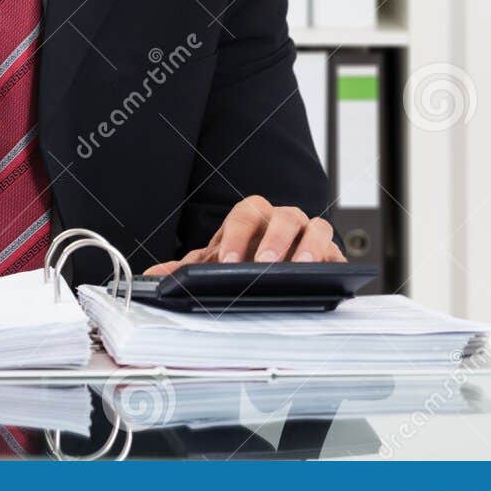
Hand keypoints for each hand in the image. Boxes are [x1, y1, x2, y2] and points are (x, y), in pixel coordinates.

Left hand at [143, 195, 344, 274]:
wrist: (277, 266)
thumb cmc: (247, 256)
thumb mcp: (216, 261)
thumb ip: (187, 266)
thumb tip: (152, 275)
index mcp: (254, 215)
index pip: (243, 216)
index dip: (235, 237)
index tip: (227, 262)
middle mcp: (284, 219)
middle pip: (283, 217)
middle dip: (274, 239)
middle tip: (263, 264)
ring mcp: (311, 233)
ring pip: (317, 226)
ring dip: (309, 247)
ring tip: (299, 268)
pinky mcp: (332, 252)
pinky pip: (337, 251)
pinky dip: (332, 260)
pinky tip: (325, 275)